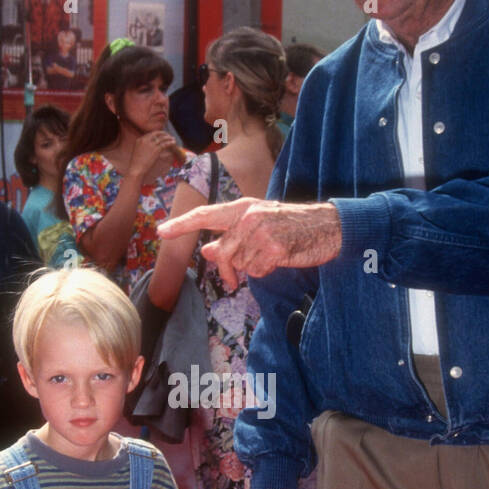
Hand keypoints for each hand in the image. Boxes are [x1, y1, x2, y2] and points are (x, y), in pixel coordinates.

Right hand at [128, 131, 178, 182]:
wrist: (136, 169)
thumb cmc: (136, 164)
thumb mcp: (137, 152)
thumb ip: (142, 147)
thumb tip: (149, 148)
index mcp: (139, 140)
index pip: (150, 134)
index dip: (157, 134)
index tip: (162, 135)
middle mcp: (145, 140)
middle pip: (156, 134)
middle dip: (163, 134)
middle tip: (168, 135)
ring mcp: (151, 144)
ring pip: (162, 138)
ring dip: (168, 138)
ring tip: (173, 139)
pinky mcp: (156, 149)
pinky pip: (165, 144)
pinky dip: (170, 143)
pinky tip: (173, 143)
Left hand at [158, 198, 341, 290]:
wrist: (327, 226)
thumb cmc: (290, 225)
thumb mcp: (257, 224)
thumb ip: (231, 236)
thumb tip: (207, 250)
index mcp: (242, 207)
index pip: (205, 215)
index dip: (182, 224)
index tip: (161, 231)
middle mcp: (248, 218)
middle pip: (221, 253)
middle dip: (225, 269)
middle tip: (231, 281)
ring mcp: (261, 234)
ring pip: (239, 265)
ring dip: (251, 267)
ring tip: (270, 256)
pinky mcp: (275, 251)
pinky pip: (256, 272)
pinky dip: (265, 271)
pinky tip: (279, 260)